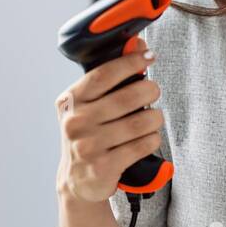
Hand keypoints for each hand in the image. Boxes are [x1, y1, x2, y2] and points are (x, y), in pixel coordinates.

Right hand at [56, 44, 162, 202]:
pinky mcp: (104, 167)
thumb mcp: (89, 106)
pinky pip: (141, 146)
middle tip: (154, 90)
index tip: (148, 56)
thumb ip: (110, 79)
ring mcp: (88, 146)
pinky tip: (150, 137)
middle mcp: (76, 122)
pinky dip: (152, 139)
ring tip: (154, 117)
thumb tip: (139, 45)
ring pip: (138, 123)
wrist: (77, 181)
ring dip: (154, 118)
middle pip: (125, 98)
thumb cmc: (88, 135)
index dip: (129, 63)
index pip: (102, 75)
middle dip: (149, 90)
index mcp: (70, 101)